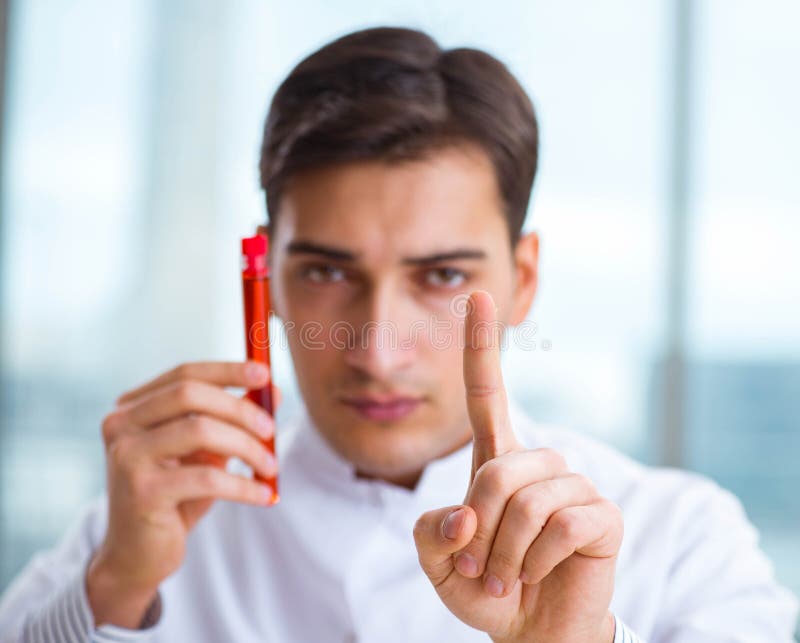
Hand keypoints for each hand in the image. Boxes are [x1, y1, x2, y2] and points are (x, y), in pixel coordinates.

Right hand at [87, 360, 279, 627]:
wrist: (137, 556)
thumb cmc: (176, 497)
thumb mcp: (207, 453)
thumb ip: (233, 420)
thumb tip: (275, 391)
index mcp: (133, 409)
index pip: (184, 374)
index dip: (227, 371)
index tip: (265, 373)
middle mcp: (121, 426)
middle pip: (190, 394)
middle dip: (239, 407)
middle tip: (271, 429)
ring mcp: (127, 458)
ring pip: (200, 431)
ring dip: (246, 447)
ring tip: (270, 466)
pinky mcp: (141, 492)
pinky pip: (207, 477)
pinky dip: (243, 484)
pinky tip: (264, 494)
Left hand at [413, 291, 621, 642]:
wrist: (534, 634)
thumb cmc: (487, 590)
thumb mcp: (441, 563)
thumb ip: (431, 535)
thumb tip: (465, 513)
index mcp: (498, 460)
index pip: (487, 394)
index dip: (480, 346)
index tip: (476, 295)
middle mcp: (538, 463)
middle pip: (496, 470)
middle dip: (480, 529)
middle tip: (481, 568)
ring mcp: (574, 485)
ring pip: (527, 499)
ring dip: (505, 553)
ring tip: (508, 578)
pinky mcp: (604, 514)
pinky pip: (561, 525)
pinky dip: (536, 562)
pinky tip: (541, 574)